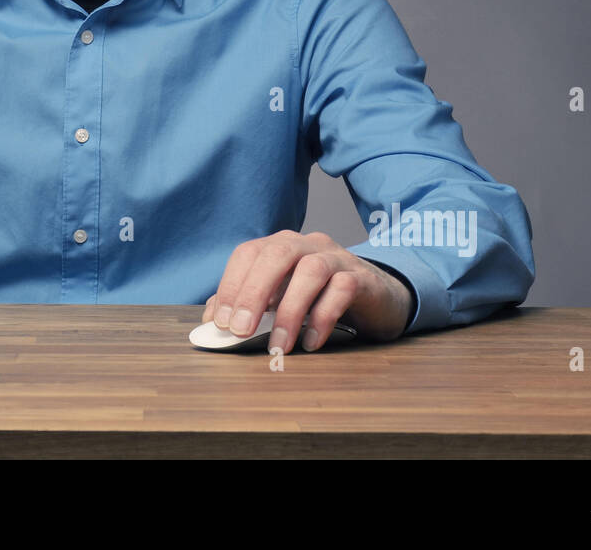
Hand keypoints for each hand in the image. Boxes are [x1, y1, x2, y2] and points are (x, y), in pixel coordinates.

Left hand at [202, 230, 413, 350]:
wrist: (378, 298)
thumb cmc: (321, 298)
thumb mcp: (282, 298)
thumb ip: (249, 305)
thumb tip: (212, 321)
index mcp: (282, 245)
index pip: (248, 253)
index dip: (231, 285)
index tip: (220, 322)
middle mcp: (308, 245)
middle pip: (276, 254)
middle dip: (253, 292)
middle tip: (241, 330)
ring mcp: (337, 258)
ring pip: (311, 270)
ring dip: (290, 310)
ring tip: (279, 345)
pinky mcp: (363, 279)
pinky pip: (343, 290)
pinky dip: (323, 317)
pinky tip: (311, 342)